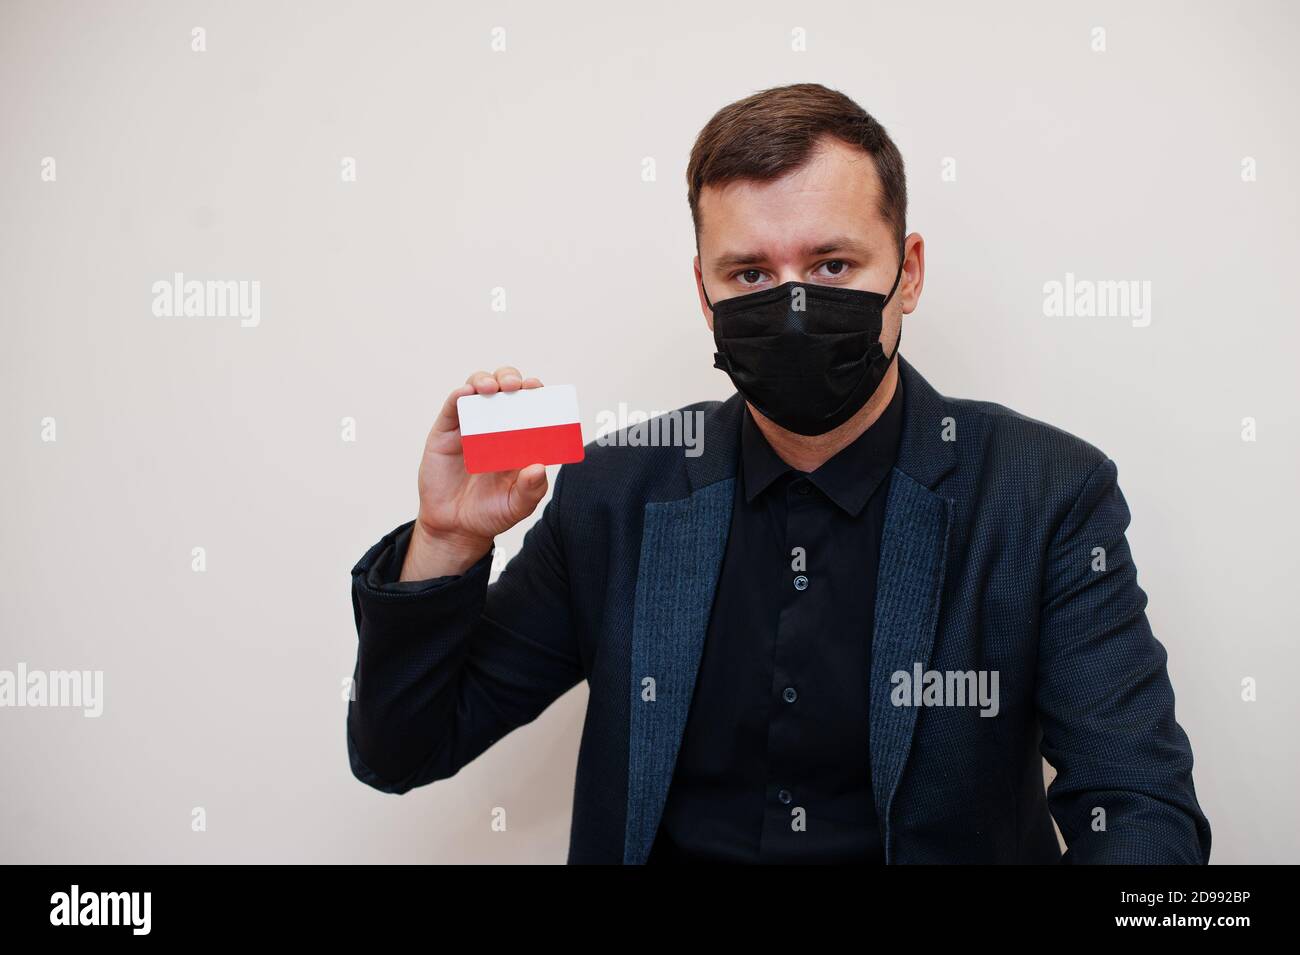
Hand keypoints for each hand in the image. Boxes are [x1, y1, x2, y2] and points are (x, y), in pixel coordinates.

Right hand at [401, 367, 547, 580]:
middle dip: (511, 378)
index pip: (530, 405)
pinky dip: (460, 394)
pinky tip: (467, 393)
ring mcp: (470, 426)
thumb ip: (531, 489)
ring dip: (486, 380)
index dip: (535, 392)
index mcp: (519, 438)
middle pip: (505, 388)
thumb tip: (540, 467)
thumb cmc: (490, 513)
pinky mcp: (446, 432)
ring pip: (478, 388)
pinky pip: (453, 406)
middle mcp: (496, 426)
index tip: (539, 389)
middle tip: (517, 386)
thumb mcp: (517, 506)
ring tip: (492, 388)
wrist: (455, 528)